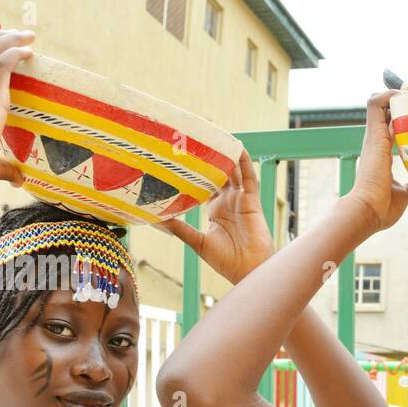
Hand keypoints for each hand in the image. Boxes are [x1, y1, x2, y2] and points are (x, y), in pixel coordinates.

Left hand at [160, 149, 274, 283]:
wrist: (248, 270)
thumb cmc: (225, 261)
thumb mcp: (197, 242)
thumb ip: (179, 228)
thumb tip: (155, 218)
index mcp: (216, 211)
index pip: (204, 185)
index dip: (195, 172)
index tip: (182, 158)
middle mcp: (228, 202)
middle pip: (218, 175)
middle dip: (210, 159)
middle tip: (196, 140)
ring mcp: (241, 200)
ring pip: (233, 172)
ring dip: (226, 156)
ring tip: (215, 136)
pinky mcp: (252, 201)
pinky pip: (249, 177)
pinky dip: (244, 162)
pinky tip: (237, 147)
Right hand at [343, 92, 407, 233]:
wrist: (368, 211)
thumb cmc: (381, 207)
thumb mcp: (404, 194)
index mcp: (381, 154)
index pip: (390, 127)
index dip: (402, 116)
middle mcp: (376, 143)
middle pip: (384, 111)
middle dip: (400, 100)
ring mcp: (374, 138)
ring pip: (378, 103)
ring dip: (394, 94)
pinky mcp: (374, 135)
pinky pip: (375, 103)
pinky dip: (387, 94)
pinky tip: (402, 93)